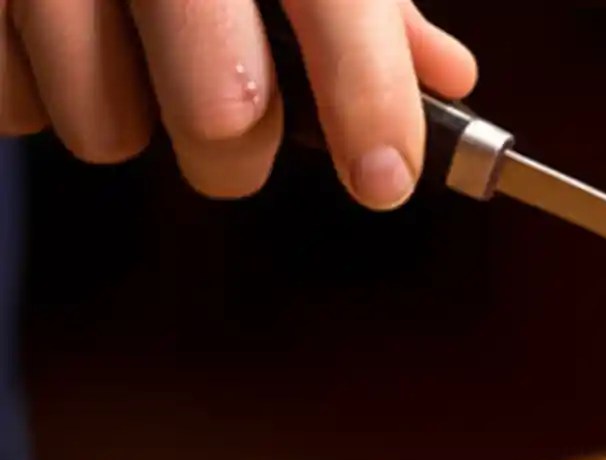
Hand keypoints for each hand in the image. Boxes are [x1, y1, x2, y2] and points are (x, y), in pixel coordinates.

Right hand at [0, 0, 475, 209]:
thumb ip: (372, 2)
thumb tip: (444, 77)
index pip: (340, 14)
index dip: (371, 109)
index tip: (386, 177)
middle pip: (219, 118)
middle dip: (237, 154)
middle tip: (235, 124)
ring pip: (108, 131)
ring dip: (132, 120)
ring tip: (128, 54)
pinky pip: (15, 108)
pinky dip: (43, 93)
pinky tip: (59, 34)